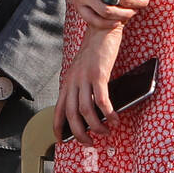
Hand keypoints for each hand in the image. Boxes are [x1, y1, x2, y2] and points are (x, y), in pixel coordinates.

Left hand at [53, 23, 124, 144]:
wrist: (101, 30)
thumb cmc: (95, 52)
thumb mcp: (83, 71)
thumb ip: (83, 88)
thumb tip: (91, 111)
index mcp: (67, 82)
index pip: (58, 110)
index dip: (58, 128)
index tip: (62, 140)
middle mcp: (73, 81)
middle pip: (71, 115)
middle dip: (79, 133)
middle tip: (89, 142)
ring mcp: (84, 78)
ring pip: (86, 111)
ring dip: (97, 126)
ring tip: (106, 131)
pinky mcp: (98, 74)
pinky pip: (102, 100)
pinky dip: (108, 113)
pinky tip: (115, 119)